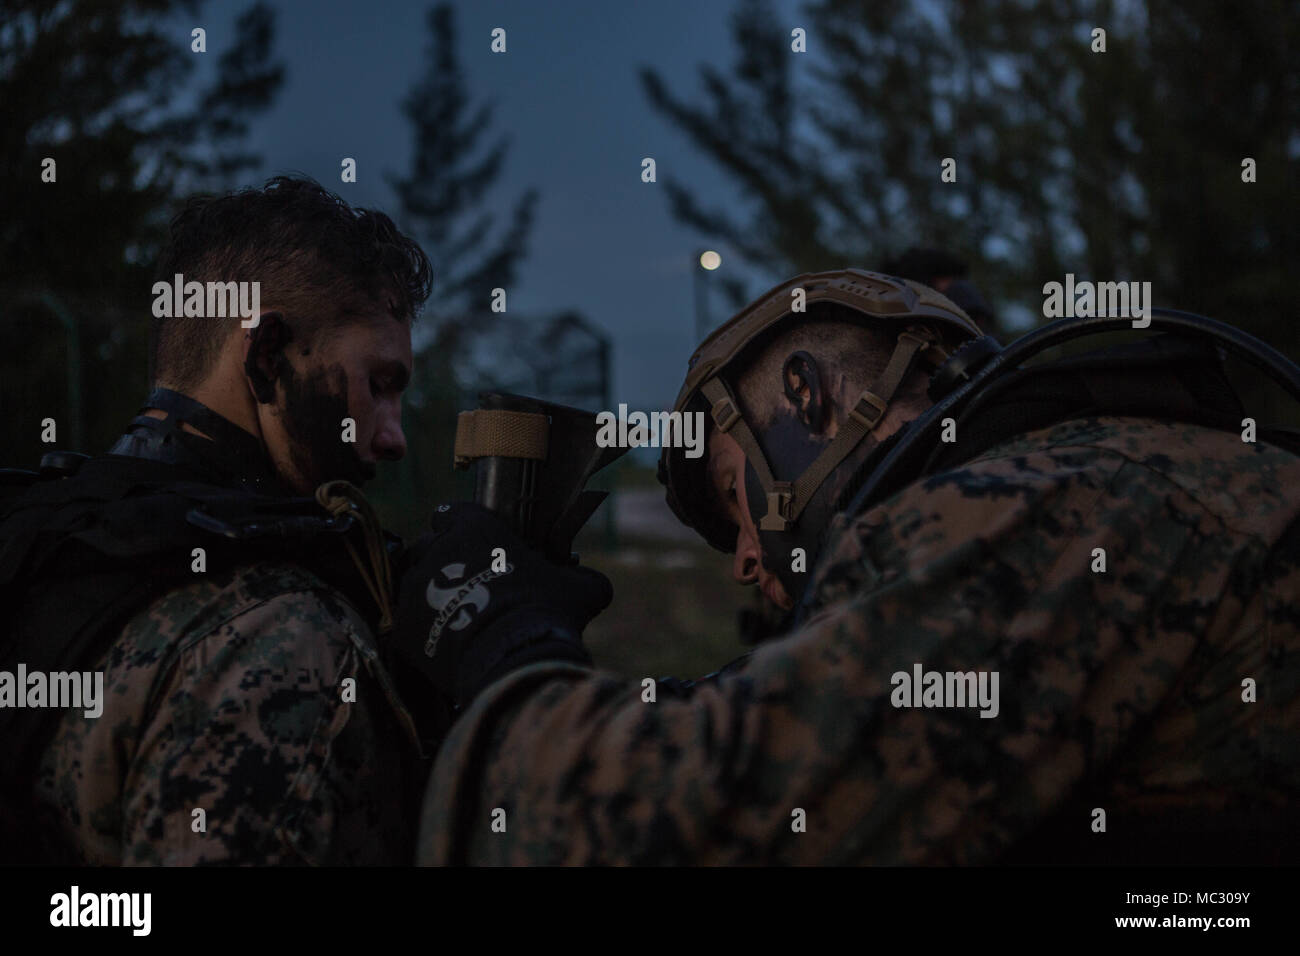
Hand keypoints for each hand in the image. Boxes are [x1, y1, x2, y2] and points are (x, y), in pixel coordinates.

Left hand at [391, 503, 611, 706]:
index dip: (458, 526)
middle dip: (441, 560)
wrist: (512, 661)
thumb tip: (593, 582)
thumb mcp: (581, 589)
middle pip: (427, 547)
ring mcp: (415, 588)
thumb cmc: (547, 613)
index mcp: (474, 529)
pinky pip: (408, 622)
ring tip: (455, 616)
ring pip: (413, 583)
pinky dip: (423, 630)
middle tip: (467, 584)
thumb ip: (584, 576)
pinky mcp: (404, 626)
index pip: (450, 512)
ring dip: (430, 594)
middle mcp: (437, 551)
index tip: (470, 542)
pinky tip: (446, 644)